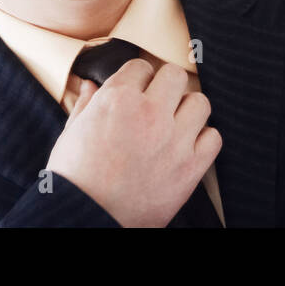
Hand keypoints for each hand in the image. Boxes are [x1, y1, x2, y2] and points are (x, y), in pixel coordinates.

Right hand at [45, 59, 221, 226]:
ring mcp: (174, 140)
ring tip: (174, 123)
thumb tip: (90, 86)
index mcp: (117, 99)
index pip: (141, 66)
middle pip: (175, 75)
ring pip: (200, 103)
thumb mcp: (70, 134)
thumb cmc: (74, 179)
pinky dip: (203, 140)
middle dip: (165, 86)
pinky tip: (186, 146)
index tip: (136, 91)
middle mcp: (150, 113)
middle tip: (157, 103)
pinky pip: (214, 138)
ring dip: (188, 110)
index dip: (137, 79)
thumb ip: (85, 105)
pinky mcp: (190, 167)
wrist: (87, 219)